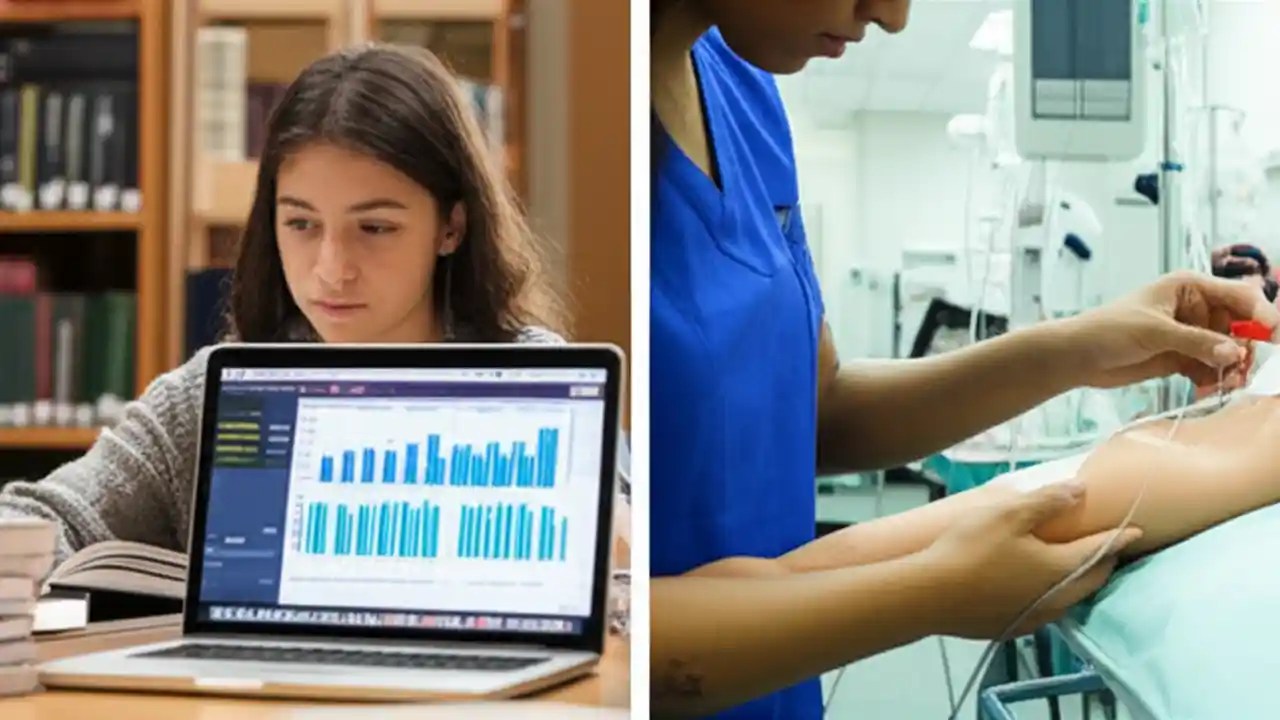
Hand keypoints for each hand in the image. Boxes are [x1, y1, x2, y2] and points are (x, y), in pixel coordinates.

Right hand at [924, 482, 1141, 639]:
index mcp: (1060, 568)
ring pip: (1070, 599)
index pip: (1100, 550)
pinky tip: (1040, 590)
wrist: (929, 596)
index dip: (1119, 538)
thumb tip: (1081, 489)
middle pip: (1091, 580)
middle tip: (1111, 549)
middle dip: (1105, 563)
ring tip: (1079, 568)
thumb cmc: (969, 549)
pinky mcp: (1011, 628)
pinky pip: (1046, 611)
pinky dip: (1053, 597)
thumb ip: (1047, 501)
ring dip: (1079, 582)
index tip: (1136, 530)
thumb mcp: (1007, 514)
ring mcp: (1033, 617)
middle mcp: (1055, 597)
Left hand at [1062, 270, 1279, 388]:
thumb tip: (1233, 352)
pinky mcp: (1183, 358)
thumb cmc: (1108, 330)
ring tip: (1224, 384)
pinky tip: (1207, 390)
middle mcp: (1196, 308)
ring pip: (1228, 351)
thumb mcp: (1154, 331)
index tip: (1272, 335)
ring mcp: (1191, 334)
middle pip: (1240, 327)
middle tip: (1239, 370)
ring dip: (1230, 368)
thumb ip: (1195, 341)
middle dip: (1244, 349)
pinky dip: (1214, 380)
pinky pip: (1212, 369)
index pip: (1240, 296)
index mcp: (1190, 287)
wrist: (1078, 357)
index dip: (1260, 314)